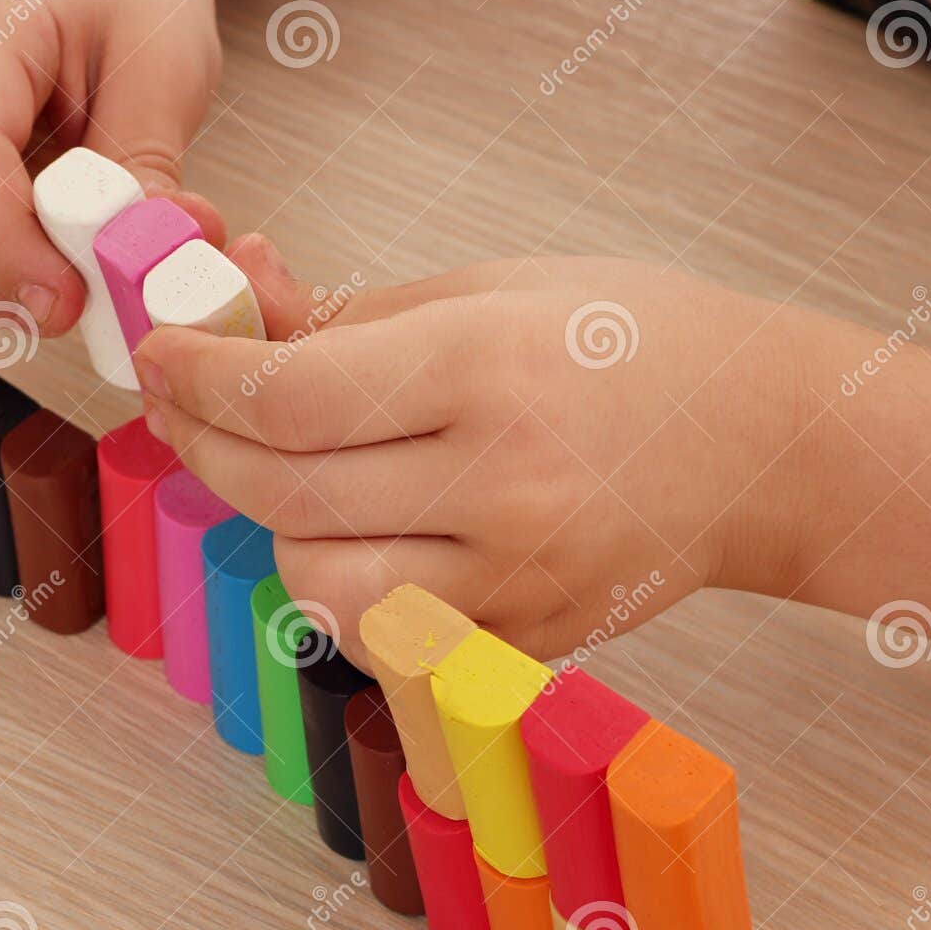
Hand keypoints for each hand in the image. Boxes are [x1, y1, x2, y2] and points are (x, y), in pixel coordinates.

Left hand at [133, 244, 819, 663]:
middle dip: (208, 443)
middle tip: (188, 401)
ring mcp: (519, 580)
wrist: (770, 445)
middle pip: (286, 495)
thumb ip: (355, 314)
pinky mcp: (530, 641)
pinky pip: (389, 637)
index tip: (160, 352)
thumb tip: (240, 304)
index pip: (290, 396)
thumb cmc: (645, 343)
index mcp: (489, 370)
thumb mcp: (499, 288)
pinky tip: (367, 532)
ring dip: (278, 527)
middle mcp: (502, 485)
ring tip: (295, 473)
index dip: (199, 375)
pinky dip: (350, 587)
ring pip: (322, 586)